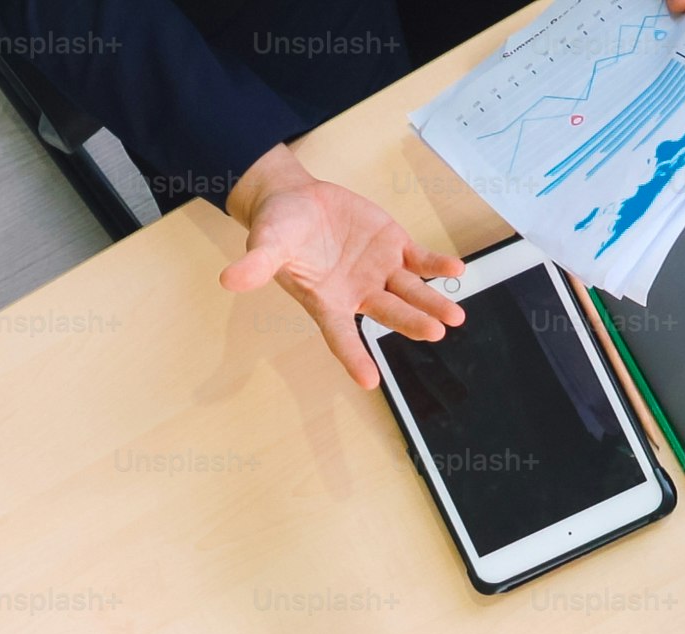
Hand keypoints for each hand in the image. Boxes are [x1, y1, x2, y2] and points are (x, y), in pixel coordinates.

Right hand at [221, 145, 463, 388]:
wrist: (296, 201)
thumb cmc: (278, 230)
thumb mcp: (265, 245)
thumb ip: (255, 265)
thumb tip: (229, 280)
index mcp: (326, 302)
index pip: (340, 337)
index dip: (353, 358)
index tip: (369, 381)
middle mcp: (357, 293)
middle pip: (388, 314)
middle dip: (411, 322)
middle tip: (433, 332)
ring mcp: (379, 271)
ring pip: (411, 292)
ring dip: (433, 302)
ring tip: (455, 316)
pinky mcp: (393, 247)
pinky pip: (420, 261)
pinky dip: (438, 266)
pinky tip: (456, 270)